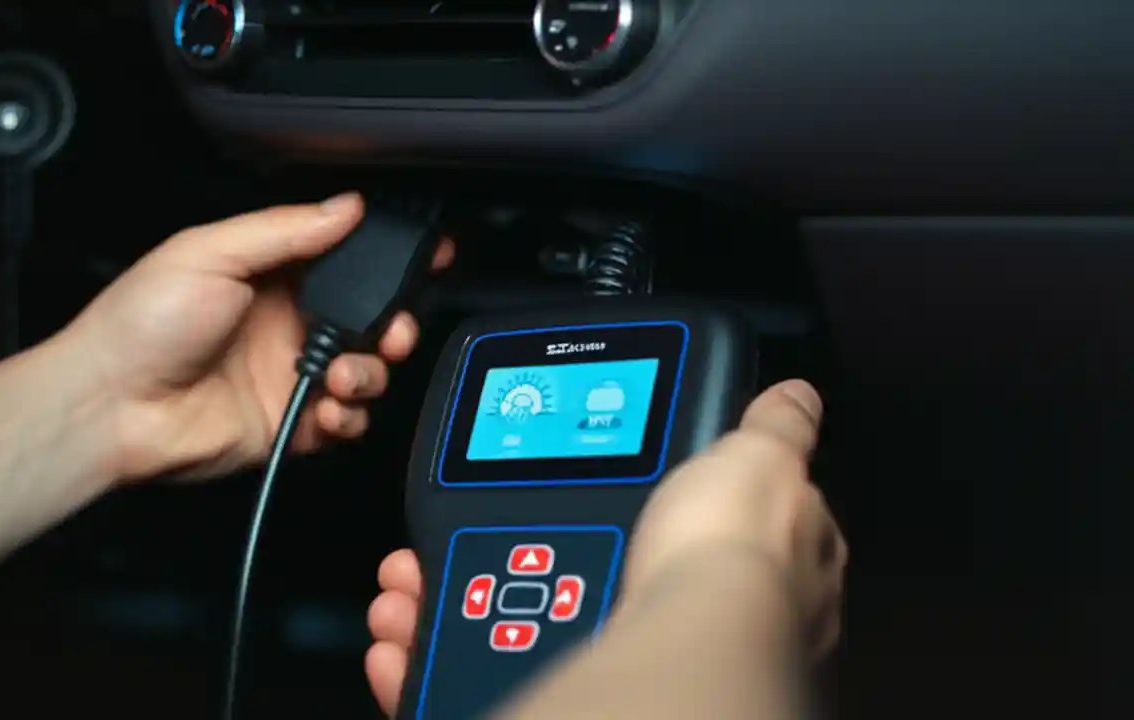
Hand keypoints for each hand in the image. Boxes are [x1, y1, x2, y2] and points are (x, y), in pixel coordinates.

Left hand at [60, 193, 453, 483]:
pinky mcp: (291, 424)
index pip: (347, 260)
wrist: (109, 406)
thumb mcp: (209, 252)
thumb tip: (347, 205)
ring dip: (371, 373)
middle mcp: (288, 323)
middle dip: (395, 324)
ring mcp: (291, 374)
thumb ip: (285, 229)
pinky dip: (351, 417)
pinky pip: (346, 422)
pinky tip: (329, 408)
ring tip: (343, 375)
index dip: (389, 260)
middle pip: (371, 320)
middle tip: (392, 330)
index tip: (427, 257)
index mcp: (271, 274)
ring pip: (367, 372)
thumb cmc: (139, 323)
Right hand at [363, 380, 846, 715]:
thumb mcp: (760, 462)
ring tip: (408, 582)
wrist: (683, 642)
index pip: (678, 526)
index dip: (621, 506)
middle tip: (456, 530)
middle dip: (509, 551)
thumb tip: (791, 398)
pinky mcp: (568, 683)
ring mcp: (619, 652)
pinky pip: (482, 665)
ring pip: (515, 616)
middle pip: (578, 570)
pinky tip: (404, 634)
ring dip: (448, 597)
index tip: (554, 481)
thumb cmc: (727, 555)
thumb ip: (772, 432)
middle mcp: (679, 620)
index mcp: (738, 567)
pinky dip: (433, 652)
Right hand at [622, 378, 846, 659]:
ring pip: (749, 605)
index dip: (782, 500)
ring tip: (682, 573)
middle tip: (711, 535)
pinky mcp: (715, 663)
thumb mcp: (757, 450)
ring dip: (723, 590)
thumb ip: (781, 427)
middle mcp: (806, 598)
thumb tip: (802, 396)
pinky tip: (666, 608)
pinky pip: (707, 633)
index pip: (811, 514)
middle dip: (755, 553)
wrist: (693, 625)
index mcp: (820, 539)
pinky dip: (692, 619)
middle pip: (784, 566)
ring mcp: (765, 639)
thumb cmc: (733, 539)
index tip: (753, 492)